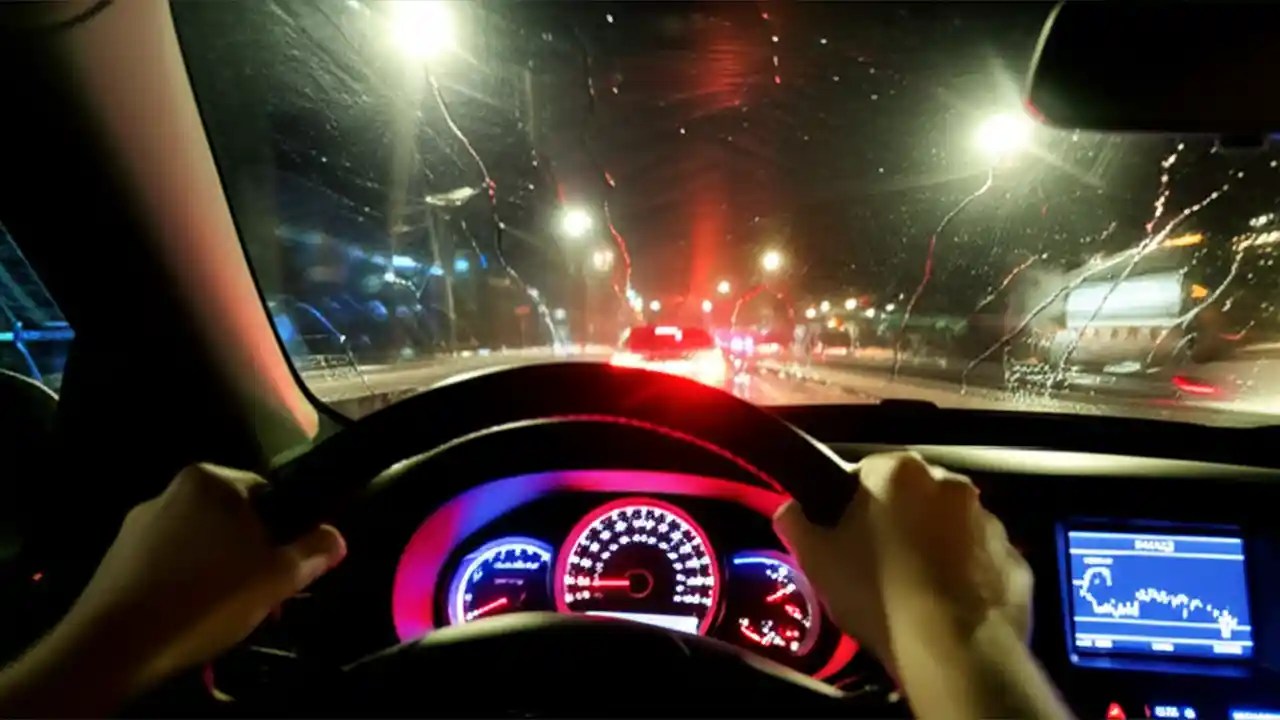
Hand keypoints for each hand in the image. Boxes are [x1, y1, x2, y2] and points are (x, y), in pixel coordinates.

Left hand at [61, 463, 345, 691]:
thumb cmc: (206, 598)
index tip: (287, 568)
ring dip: (219, 570)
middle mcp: (171, 490)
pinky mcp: (118, 558)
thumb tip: (336, 537)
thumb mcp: (276, 578)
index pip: (268, 495)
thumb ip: (312, 552)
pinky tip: (190, 613)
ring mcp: (139, 524)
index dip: (286, 533)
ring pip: (201, 543)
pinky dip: (186, 582)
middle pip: (233, 520)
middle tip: (262, 595)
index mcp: (210, 480)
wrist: (116, 645)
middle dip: (251, 555)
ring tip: (225, 610)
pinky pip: (169, 563)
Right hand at [773, 452, 1030, 674]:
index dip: (850, 503)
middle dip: (898, 519)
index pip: (865, 471)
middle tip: (878, 561)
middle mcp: (950, 484)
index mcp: (898, 472)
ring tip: (916, 588)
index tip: (845, 534)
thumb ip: (796, 525)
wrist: (952, 647)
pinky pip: (982, 561)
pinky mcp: (1015, 560)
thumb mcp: (817, 560)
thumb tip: (788, 509)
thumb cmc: (876, 591)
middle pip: (913, 495)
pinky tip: (949, 604)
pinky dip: (967, 574)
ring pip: (951, 526)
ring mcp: (990, 521)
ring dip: (936, 544)